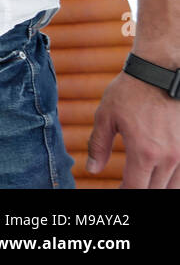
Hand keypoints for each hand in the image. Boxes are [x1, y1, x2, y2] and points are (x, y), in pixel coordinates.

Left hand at [87, 69, 179, 186]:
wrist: (161, 71)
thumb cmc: (131, 91)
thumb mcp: (106, 116)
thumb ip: (98, 145)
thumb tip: (92, 170)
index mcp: (144, 152)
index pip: (135, 188)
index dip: (123, 193)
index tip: (116, 190)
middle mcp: (168, 157)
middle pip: (155, 190)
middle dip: (139, 190)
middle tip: (127, 185)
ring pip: (174, 186)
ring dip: (158, 186)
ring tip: (144, 180)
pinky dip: (174, 178)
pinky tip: (161, 173)